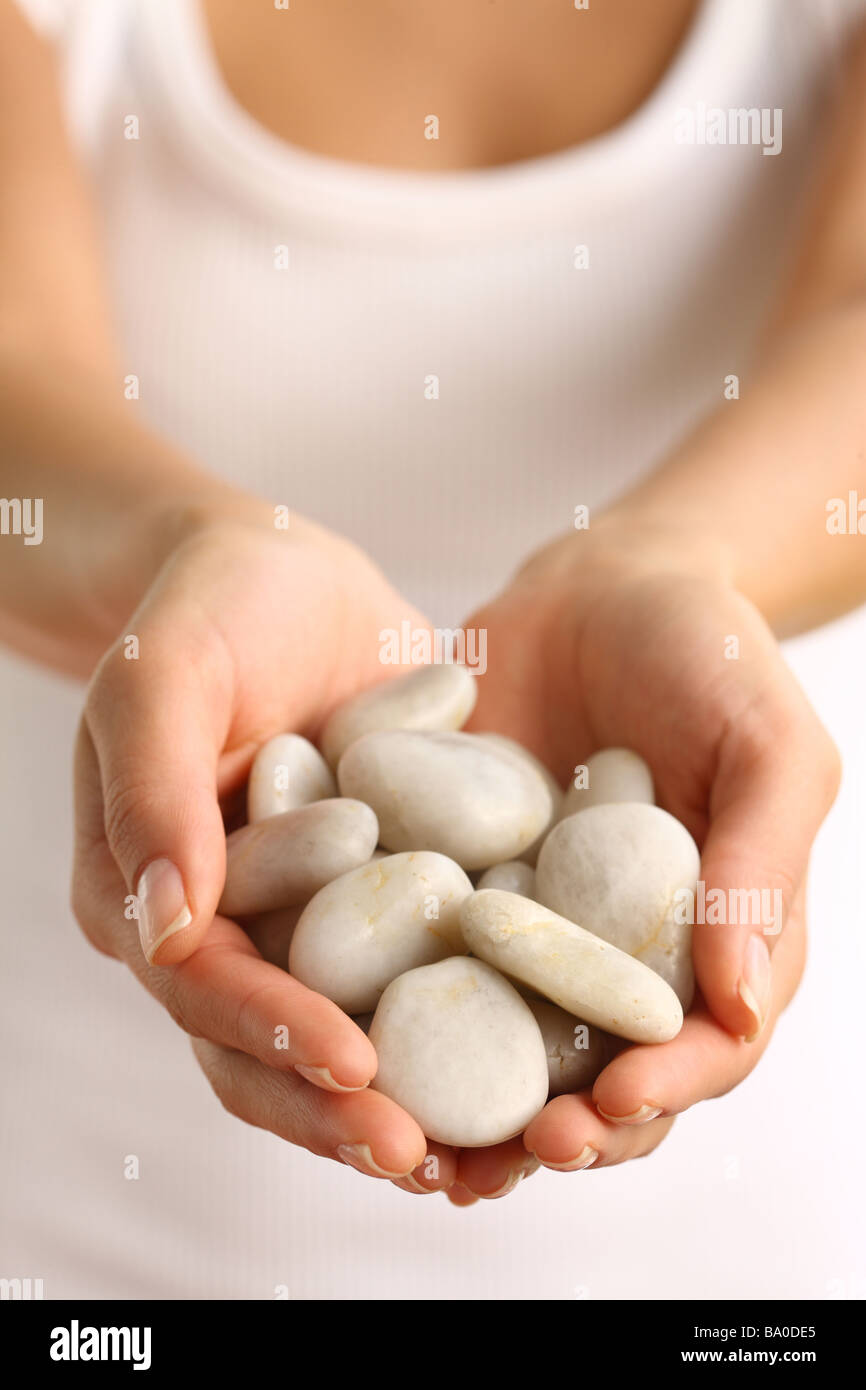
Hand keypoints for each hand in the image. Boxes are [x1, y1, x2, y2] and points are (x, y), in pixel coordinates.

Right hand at [71, 513, 457, 1189]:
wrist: (280, 568)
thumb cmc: (207, 603)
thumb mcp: (162, 670)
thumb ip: (152, 788)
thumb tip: (168, 932)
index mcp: (148, 889)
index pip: (203, 989)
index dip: (272, 1036)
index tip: (356, 1067)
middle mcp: (223, 924)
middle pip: (267, 1049)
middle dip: (341, 1107)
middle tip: (428, 1157)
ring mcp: (299, 915)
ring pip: (343, 1030)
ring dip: (408, 1097)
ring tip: (488, 1151)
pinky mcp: (374, 893)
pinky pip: (413, 972)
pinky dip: (461, 1023)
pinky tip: (533, 1060)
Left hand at [442, 520, 838, 1201]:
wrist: (602, 583)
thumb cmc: (709, 653)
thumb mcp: (766, 742)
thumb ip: (763, 863)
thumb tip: (737, 1003)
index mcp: (716, 938)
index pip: (706, 1044)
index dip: (666, 1090)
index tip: (610, 1105)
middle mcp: (624, 951)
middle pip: (605, 1074)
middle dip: (567, 1128)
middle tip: (516, 1149)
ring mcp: (536, 927)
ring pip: (509, 1043)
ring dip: (475, 1108)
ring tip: (427, 1144)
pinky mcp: (459, 889)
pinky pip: (428, 962)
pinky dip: (398, 1013)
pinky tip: (354, 1040)